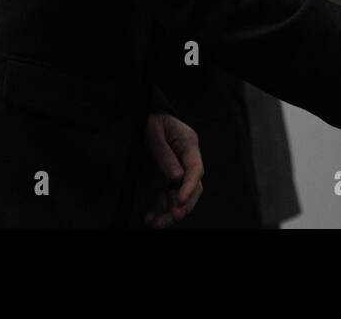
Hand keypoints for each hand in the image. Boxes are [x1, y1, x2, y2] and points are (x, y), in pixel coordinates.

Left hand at [143, 112, 202, 227]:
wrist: (144, 117)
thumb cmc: (150, 120)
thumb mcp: (153, 131)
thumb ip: (163, 153)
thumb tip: (176, 177)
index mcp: (189, 144)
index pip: (196, 169)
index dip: (189, 187)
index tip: (179, 200)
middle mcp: (186, 160)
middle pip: (193, 187)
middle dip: (184, 205)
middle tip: (173, 217)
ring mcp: (176, 171)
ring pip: (179, 197)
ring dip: (169, 212)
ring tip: (155, 223)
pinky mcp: (164, 179)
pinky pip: (164, 198)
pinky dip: (158, 210)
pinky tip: (149, 218)